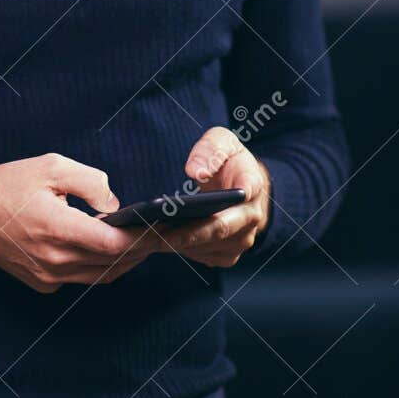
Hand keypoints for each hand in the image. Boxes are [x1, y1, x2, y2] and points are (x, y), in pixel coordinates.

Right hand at [0, 152, 159, 293]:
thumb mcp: (50, 166)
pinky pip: (82, 278)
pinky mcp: (43, 282)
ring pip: (101, 276)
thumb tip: (114, 204)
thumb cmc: (5, 186)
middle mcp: (54, 259)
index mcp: (57, 228)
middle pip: (113, 262)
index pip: (113, 243)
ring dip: (125, 262)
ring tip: (145, 243)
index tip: (161, 227)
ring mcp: (48, 275)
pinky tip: (109, 249)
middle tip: (164, 234)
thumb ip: (90, 182)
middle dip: (142, 249)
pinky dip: (102, 266)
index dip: (142, 237)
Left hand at [162, 127, 271, 267]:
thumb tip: (195, 172)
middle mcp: (252, 217)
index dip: (225, 198)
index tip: (189, 201)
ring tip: (146, 236)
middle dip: (186, 233)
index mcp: (252, 184)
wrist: (242, 188)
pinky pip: (201, 255)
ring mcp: (241, 240)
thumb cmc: (229, 163)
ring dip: (178, 244)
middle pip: (218, 229)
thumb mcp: (223, 142)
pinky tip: (156, 241)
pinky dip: (179, 249)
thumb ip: (211, 149)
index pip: (245, 190)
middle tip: (153, 232)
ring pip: (207, 246)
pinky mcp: (227, 255)